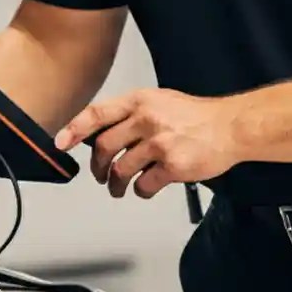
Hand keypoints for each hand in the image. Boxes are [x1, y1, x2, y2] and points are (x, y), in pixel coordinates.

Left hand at [54, 88, 241, 198]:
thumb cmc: (196, 116)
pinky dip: (141, 191)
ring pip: (121, 170)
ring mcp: (159, 143)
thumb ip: (131, 114)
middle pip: (104, 148)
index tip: (61, 143)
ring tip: (119, 188)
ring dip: (116, 184)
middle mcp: (146, 119)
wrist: (230, 127)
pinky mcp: (172, 165)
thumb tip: (102, 132)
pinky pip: (144, 185)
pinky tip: (146, 188)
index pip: (97, 114)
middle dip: (98, 167)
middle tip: (101, 176)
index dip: (74, 129)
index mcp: (140, 101)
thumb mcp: (159, 101)